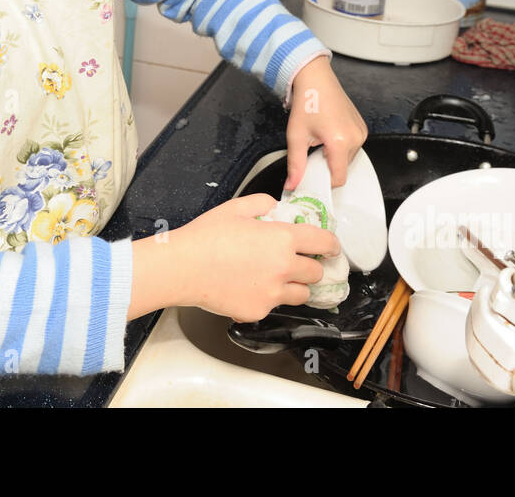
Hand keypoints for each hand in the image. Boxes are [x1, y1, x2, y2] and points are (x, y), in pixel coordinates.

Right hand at [135, 195, 339, 321]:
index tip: (331, 247)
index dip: (331, 245)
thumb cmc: (205, 237)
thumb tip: (275, 208)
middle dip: (311, 266)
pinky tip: (250, 288)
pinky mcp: (259, 311)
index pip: (323, 242)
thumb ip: (263, 203)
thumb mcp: (236, 207)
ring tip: (277, 279)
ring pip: (302, 294)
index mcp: (281, 238)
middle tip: (298, 262)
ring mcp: (272, 293)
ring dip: (296, 286)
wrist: (182, 267)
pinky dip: (268, 299)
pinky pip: (274, 307)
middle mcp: (283, 267)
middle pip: (316, 272)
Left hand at [284, 55, 367, 190]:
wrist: (316, 79)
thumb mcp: (296, 136)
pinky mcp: (362, 127)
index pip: (338, 178)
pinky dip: (341, 146)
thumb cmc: (308, 102)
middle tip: (313, 151)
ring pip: (348, 159)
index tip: (312, 176)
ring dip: (334, 156)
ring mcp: (361, 132)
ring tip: (321, 139)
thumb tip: (292, 185)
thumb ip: (295, 164)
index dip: (324, 181)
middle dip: (327, 165)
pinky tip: (329, 133)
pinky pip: (352, 147)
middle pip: (342, 169)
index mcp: (340, 142)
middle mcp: (355, 138)